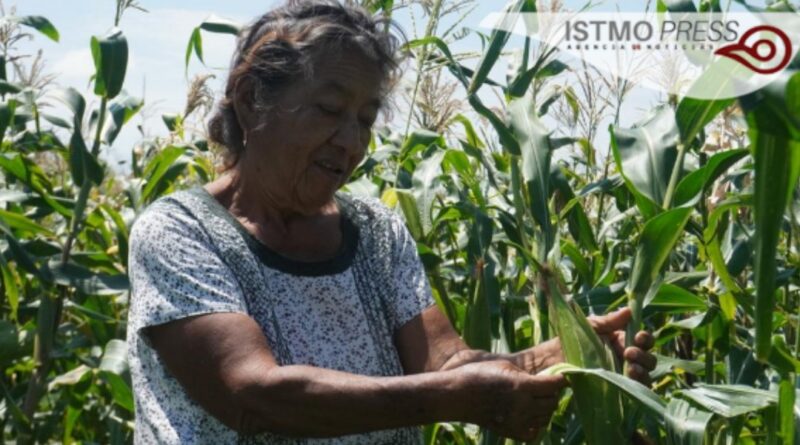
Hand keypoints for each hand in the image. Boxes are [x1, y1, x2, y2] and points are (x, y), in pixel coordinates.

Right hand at [455, 360, 566, 440]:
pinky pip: (534, 432)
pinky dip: (536, 425)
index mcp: (522, 385)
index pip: (554, 385)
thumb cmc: (480, 374)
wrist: (458, 395)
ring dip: (544, 408)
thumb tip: (546, 380)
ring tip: (534, 399)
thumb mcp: (506, 366)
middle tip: (545, 387)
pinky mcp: (511, 432)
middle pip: (552, 402)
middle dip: (552, 393)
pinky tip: (528, 415)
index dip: (561, 379)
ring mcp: (517, 421)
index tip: (562, 376)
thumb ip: (528, 374)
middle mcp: (522, 406)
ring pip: (546, 417)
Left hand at [529, 308, 655, 384]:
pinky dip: (637, 384)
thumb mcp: (591, 326)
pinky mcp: (617, 389)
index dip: (645, 339)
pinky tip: (630, 378)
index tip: (638, 338)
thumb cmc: (572, 338)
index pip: (643, 340)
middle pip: (648, 359)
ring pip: (645, 375)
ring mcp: (622, 375)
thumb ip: (610, 321)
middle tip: (629, 353)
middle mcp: (626, 359)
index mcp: (622, 341)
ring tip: (631, 368)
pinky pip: (635, 389)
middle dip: (644, 356)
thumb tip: (629, 311)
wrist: (555, 359)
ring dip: (643, 370)